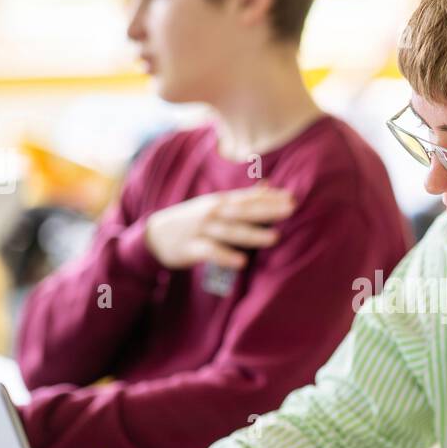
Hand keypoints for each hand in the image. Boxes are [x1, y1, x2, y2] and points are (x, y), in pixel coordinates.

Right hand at [143, 182, 293, 269]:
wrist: (155, 235)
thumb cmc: (192, 220)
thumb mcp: (215, 204)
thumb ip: (242, 198)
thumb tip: (268, 186)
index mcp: (219, 202)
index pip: (248, 198)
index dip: (269, 198)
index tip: (291, 197)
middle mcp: (212, 213)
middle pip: (243, 211)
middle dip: (267, 210)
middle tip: (290, 210)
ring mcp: (201, 230)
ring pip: (230, 231)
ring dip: (252, 234)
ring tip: (274, 238)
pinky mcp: (192, 248)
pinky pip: (211, 252)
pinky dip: (225, 256)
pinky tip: (241, 261)